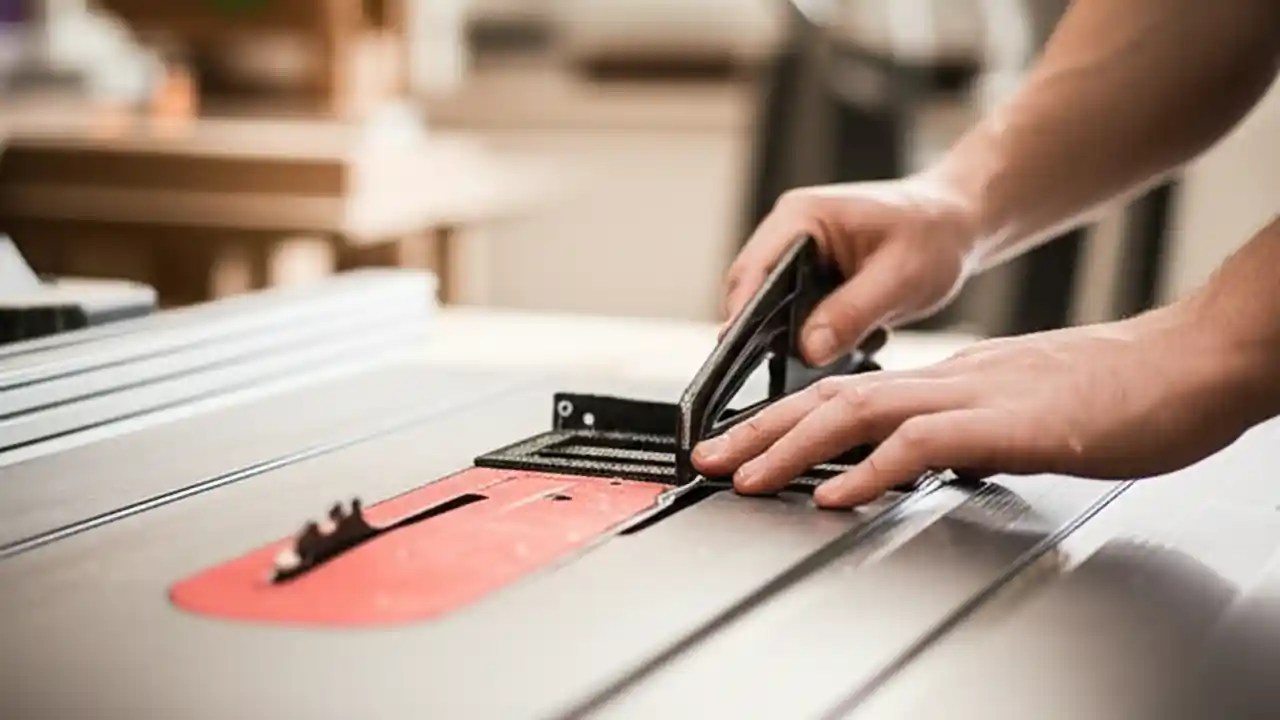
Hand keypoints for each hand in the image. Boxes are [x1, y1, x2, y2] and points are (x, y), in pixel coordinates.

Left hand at [694, 303, 1261, 507]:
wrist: (1185, 365)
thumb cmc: (1114, 394)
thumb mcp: (1019, 412)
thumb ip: (966, 430)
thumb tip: (920, 455)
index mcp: (948, 381)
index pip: (847, 393)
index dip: (783, 419)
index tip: (739, 444)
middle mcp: (946, 382)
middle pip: (831, 397)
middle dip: (760, 430)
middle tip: (707, 458)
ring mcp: (974, 398)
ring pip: (859, 413)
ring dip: (792, 446)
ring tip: (744, 476)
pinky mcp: (1008, 424)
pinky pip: (922, 443)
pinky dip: (869, 468)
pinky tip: (834, 491)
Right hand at [724, 175, 980, 365]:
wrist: (959, 222)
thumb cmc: (935, 234)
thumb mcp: (900, 278)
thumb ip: (851, 313)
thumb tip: (807, 351)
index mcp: (802, 215)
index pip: (752, 269)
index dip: (741, 314)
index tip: (737, 355)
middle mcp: (789, 230)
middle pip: (749, 289)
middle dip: (757, 331)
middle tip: (768, 375)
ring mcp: (796, 252)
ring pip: (767, 304)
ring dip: (780, 335)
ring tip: (799, 367)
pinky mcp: (809, 274)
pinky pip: (789, 310)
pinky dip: (801, 333)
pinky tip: (823, 353)